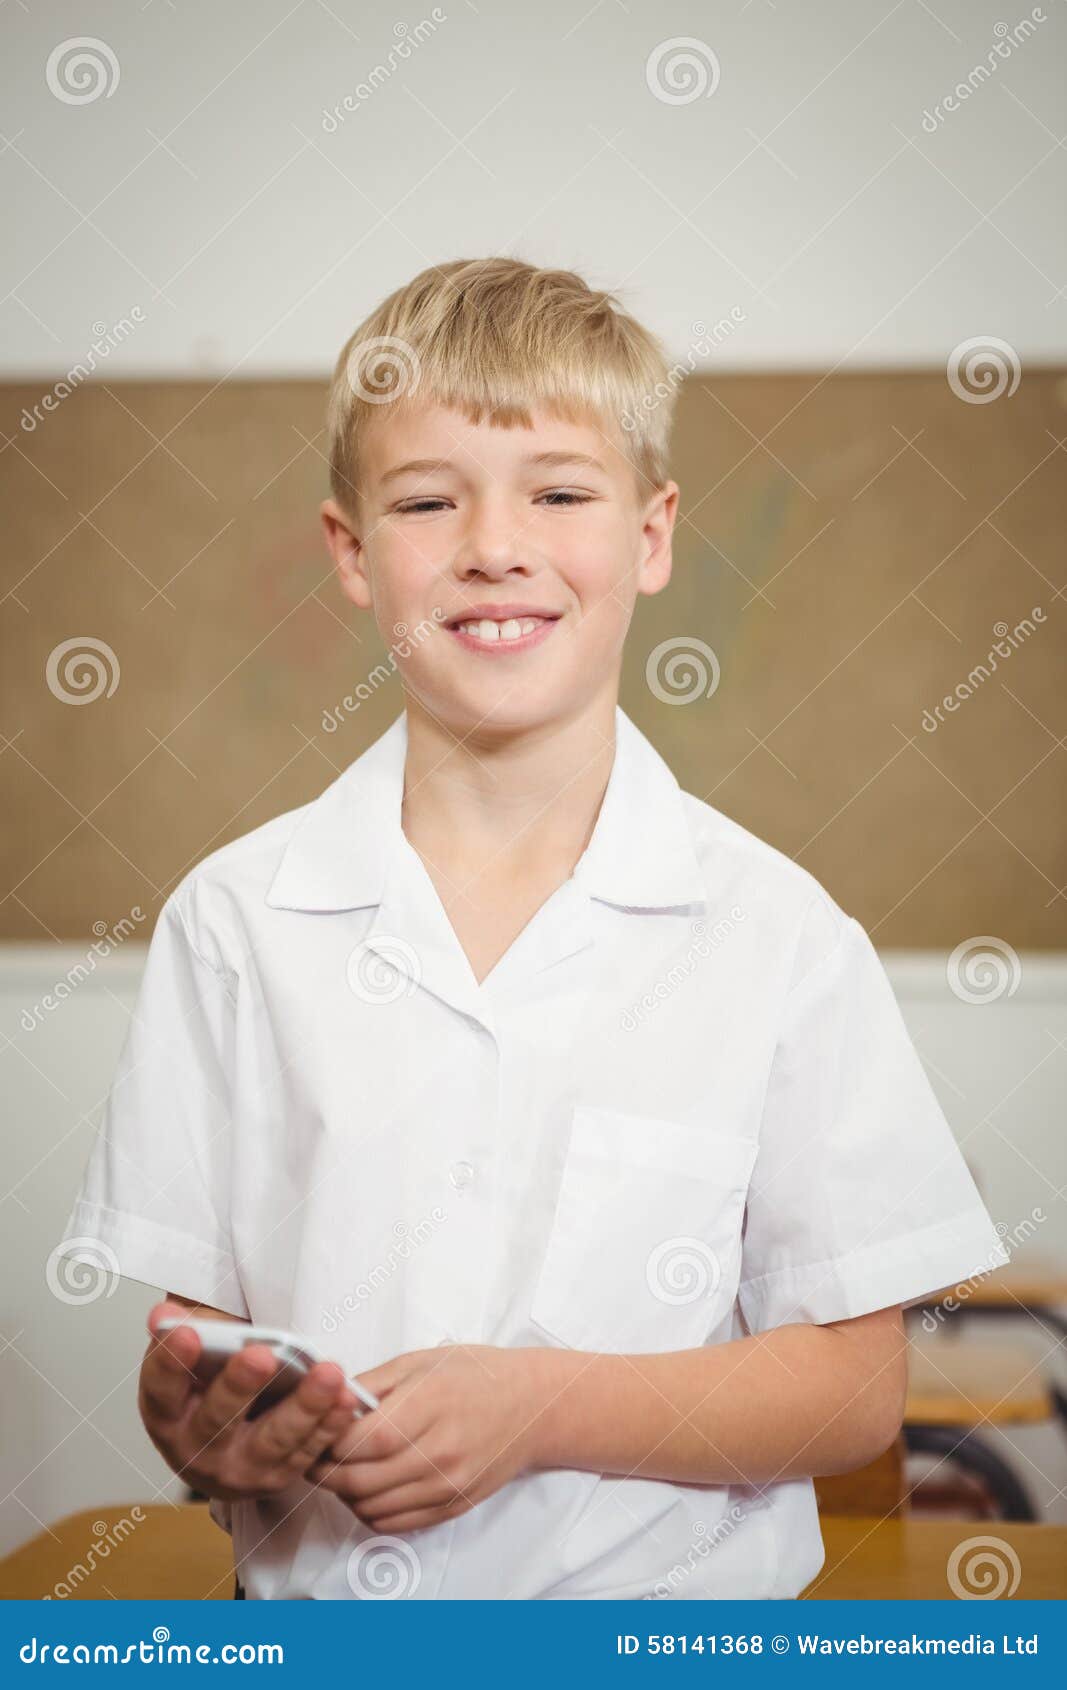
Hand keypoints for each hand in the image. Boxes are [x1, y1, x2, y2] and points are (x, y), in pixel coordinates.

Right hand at [139, 1301, 362, 1501]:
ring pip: (272, 1441)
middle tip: (261, 1355)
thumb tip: (167, 1313)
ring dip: (304, 1407)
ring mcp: (237, 1469)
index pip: (162, 1386)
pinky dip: (329, 1425)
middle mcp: (195, 1448)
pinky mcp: (276, 1478)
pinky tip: (346, 1399)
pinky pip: (307, 1453)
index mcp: (166, 1412)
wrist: (220, 1449)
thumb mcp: (187, 1359)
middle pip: (217, 1419)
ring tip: (329, 1374)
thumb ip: (186, 1330)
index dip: (171, 1360)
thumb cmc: (205, 1388)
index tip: (185, 1332)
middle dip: (240, 1386)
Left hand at [305, 1344, 547, 1532]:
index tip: (316, 1431)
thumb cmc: (476, 1374)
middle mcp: (439, 1452)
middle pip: (359, 1480)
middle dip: (325, 1471)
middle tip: (316, 1454)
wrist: (532, 1405)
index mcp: (429, 1406)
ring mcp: (447, 1486)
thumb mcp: (421, 1361)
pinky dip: (369, 1511)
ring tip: (342, 1468)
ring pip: (371, 1507)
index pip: (360, 1440)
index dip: (327, 1441)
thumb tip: (329, 1403)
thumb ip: (372, 1384)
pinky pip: (394, 1523)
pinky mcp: (452, 1507)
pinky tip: (369, 1487)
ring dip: (344, 1493)